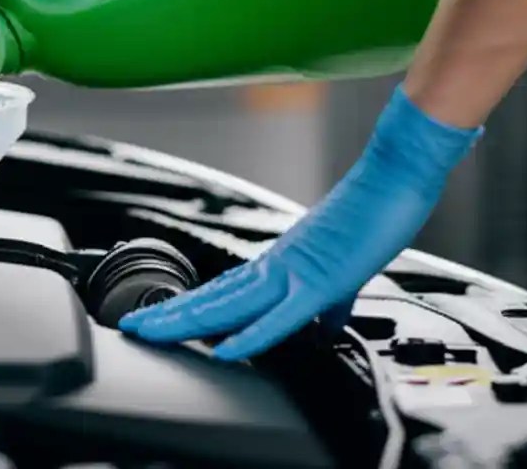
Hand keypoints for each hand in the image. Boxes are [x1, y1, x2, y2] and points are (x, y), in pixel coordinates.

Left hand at [119, 85, 482, 360]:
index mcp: (280, 265)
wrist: (395, 175)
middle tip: (130, 325)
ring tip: (150, 331)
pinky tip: (224, 351)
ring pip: (229, 304)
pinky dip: (250, 335)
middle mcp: (277, 266)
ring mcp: (295, 272)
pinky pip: (279, 316)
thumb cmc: (374, 215)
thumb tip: (324, 326)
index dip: (188, 307)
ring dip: (186, 320)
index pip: (222, 291)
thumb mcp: (347, 272)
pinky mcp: (322, 280)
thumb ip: (331, 302)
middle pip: (212, 296)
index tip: (159, 318)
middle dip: (170, 313)